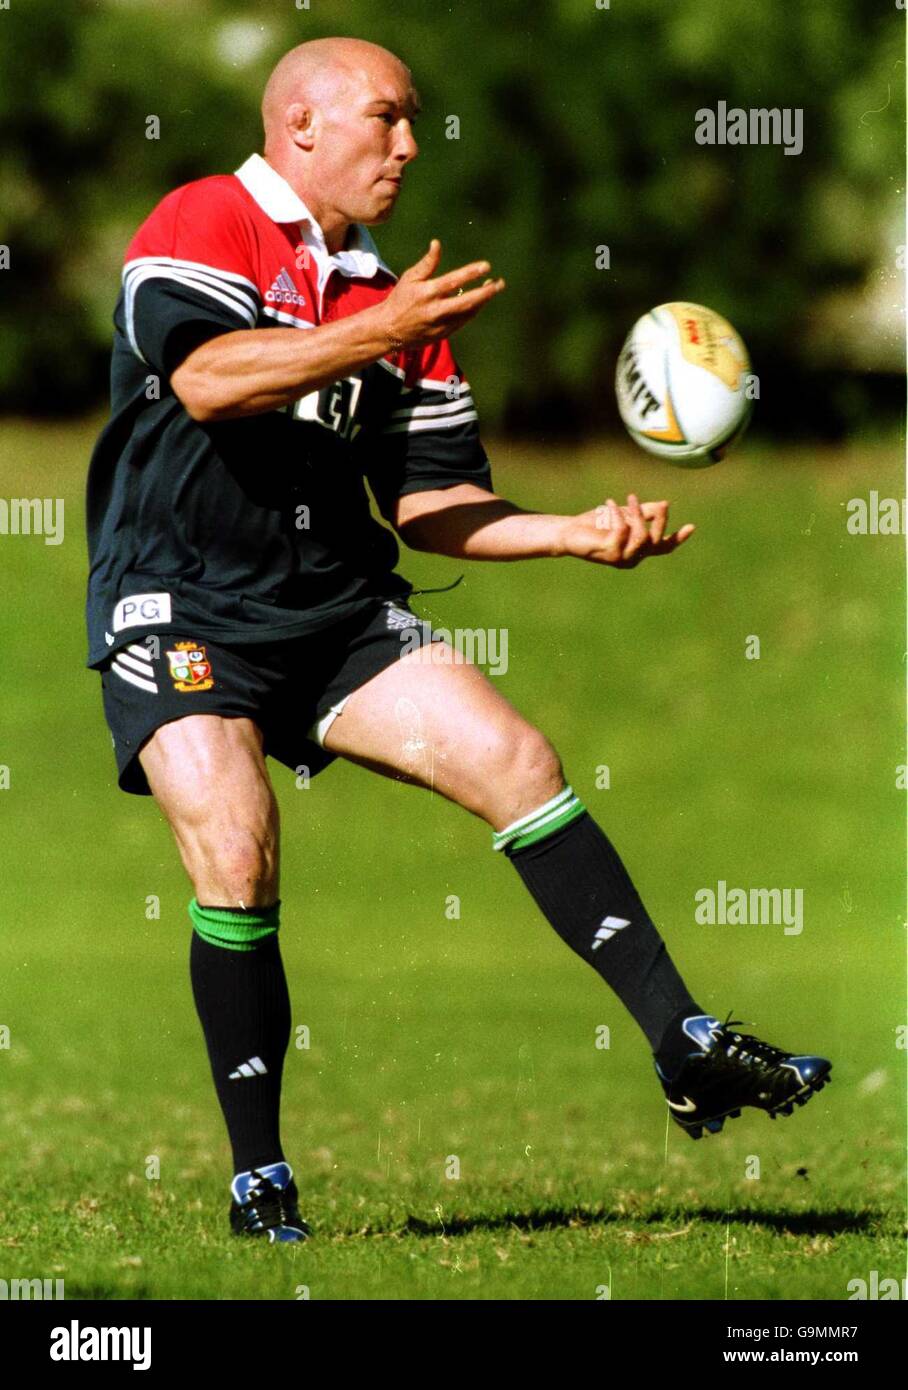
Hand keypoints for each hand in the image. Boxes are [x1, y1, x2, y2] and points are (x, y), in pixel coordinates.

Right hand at [378, 239, 505, 350]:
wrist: (389, 330)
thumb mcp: (409, 278)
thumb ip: (427, 263)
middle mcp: (435, 310)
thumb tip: (437, 244)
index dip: (471, 273)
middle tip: (500, 283)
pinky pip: (463, 321)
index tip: (486, 266)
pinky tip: (480, 301)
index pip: (453, 281)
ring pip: (468, 313)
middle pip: (467, 302)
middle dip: (486, 293)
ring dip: (482, 301)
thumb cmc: (400, 299)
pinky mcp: (443, 334)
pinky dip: (473, 310)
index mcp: (427, 293)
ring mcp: (441, 325)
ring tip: (492, 288)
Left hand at [558, 494, 694, 567]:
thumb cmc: (596, 524)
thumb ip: (643, 512)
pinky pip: (623, 531)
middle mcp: (632, 558)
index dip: (677, 539)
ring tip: (628, 499)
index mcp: (638, 550)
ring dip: (637, 515)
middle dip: (658, 519)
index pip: (662, 547)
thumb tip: (663, 504)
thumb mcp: (624, 514)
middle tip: (657, 502)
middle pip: (656, 541)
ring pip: (642, 537)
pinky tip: (609, 504)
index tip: (691, 526)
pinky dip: (618, 515)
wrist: (569, 532)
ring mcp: (621, 558)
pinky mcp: (609, 553)